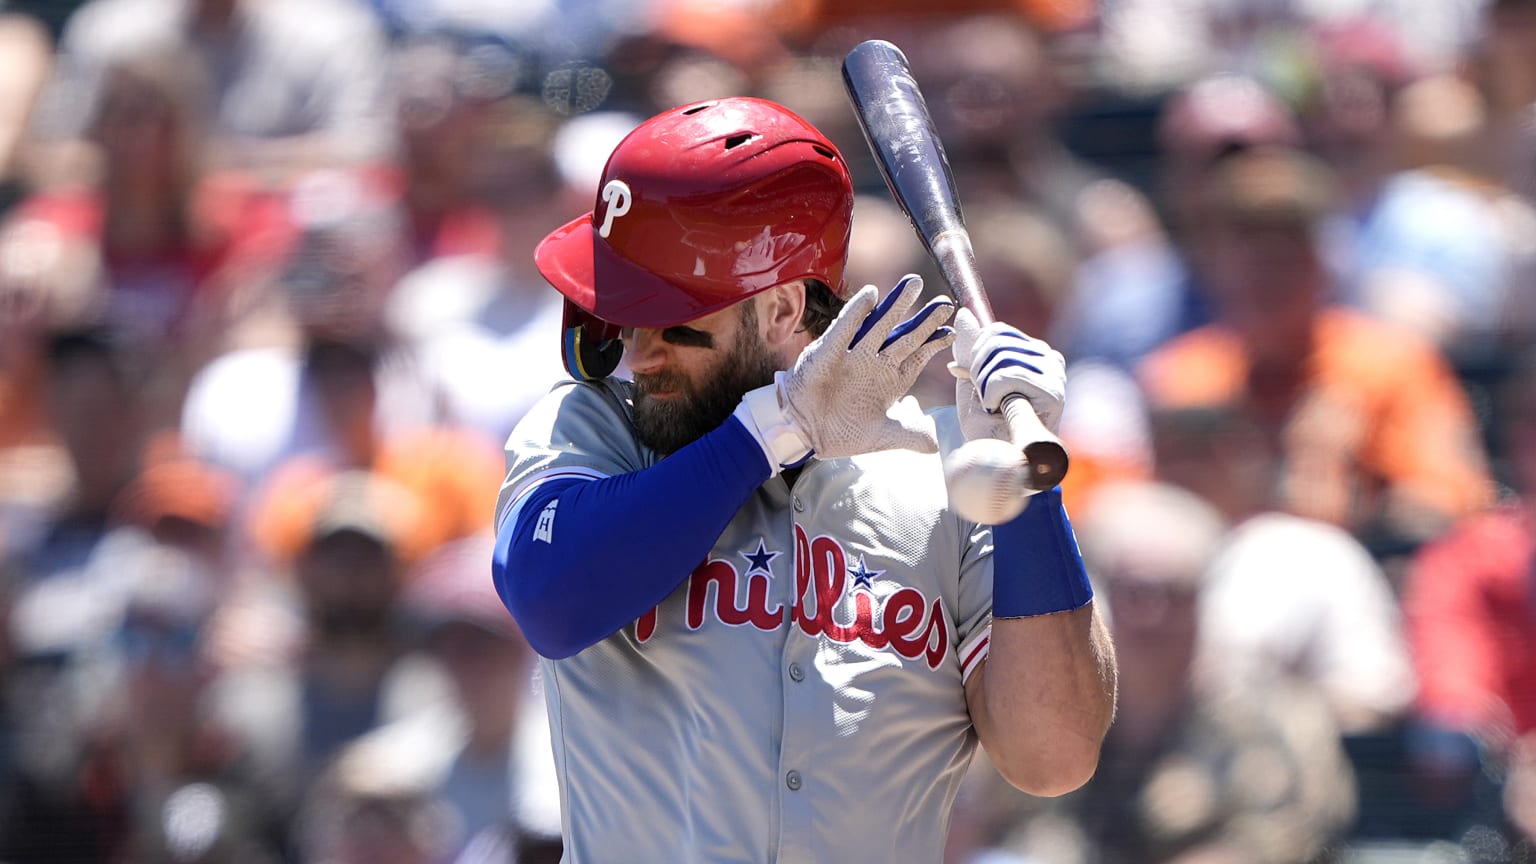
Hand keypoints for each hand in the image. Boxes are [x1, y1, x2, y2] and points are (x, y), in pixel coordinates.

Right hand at [779, 274, 954, 458]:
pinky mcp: (828, 353)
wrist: (803, 432)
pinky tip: (871, 295)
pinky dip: (856, 313)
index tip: (952, 331)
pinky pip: (844, 330)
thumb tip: (934, 446)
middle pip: (905, 336)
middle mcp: (874, 363)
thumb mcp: (880, 437)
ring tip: (914, 284)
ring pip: (879, 326)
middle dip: (924, 320)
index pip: (917, 356)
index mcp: (890, 380)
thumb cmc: (842, 431)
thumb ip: (907, 436)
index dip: (934, 343)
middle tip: (945, 302)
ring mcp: (853, 355)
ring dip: (896, 306)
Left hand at [948, 307, 1064, 437]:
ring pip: (1000, 358)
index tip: (973, 378)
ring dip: (983, 385)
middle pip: (997, 340)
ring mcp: (1055, 374)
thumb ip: (968, 348)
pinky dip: (991, 394)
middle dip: (977, 369)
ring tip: (992, 406)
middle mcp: (1049, 359)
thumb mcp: (971, 380)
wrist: (997, 461)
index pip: (998, 331)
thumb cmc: (986, 426)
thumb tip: (963, 314)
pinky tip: (998, 411)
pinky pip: (1007, 376)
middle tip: (982, 396)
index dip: (976, 353)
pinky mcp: (1052, 391)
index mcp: (1033, 353)